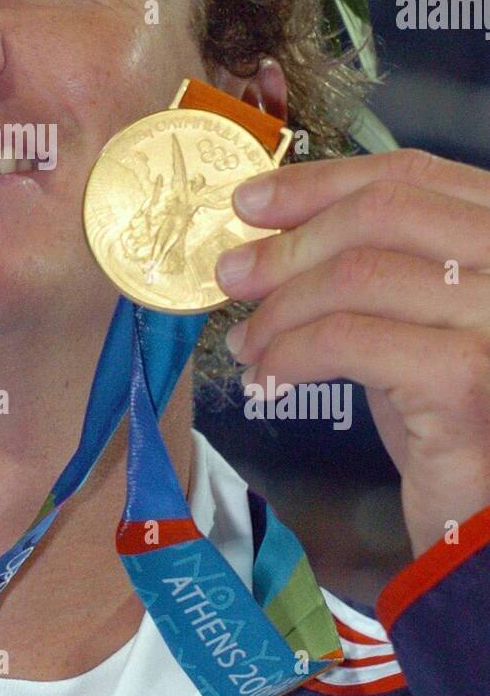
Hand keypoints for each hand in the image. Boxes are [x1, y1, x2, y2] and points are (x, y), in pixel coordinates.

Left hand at [214, 148, 489, 558]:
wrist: (487, 521)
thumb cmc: (452, 416)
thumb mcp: (416, 318)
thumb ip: (373, 262)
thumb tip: (268, 225)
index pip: (412, 175)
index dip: (321, 183)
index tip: (250, 203)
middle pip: (381, 214)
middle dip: (289, 242)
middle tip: (231, 275)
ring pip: (357, 276)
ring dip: (281, 309)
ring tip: (246, 344)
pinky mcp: (467, 378)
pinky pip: (347, 339)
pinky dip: (290, 354)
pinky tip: (267, 380)